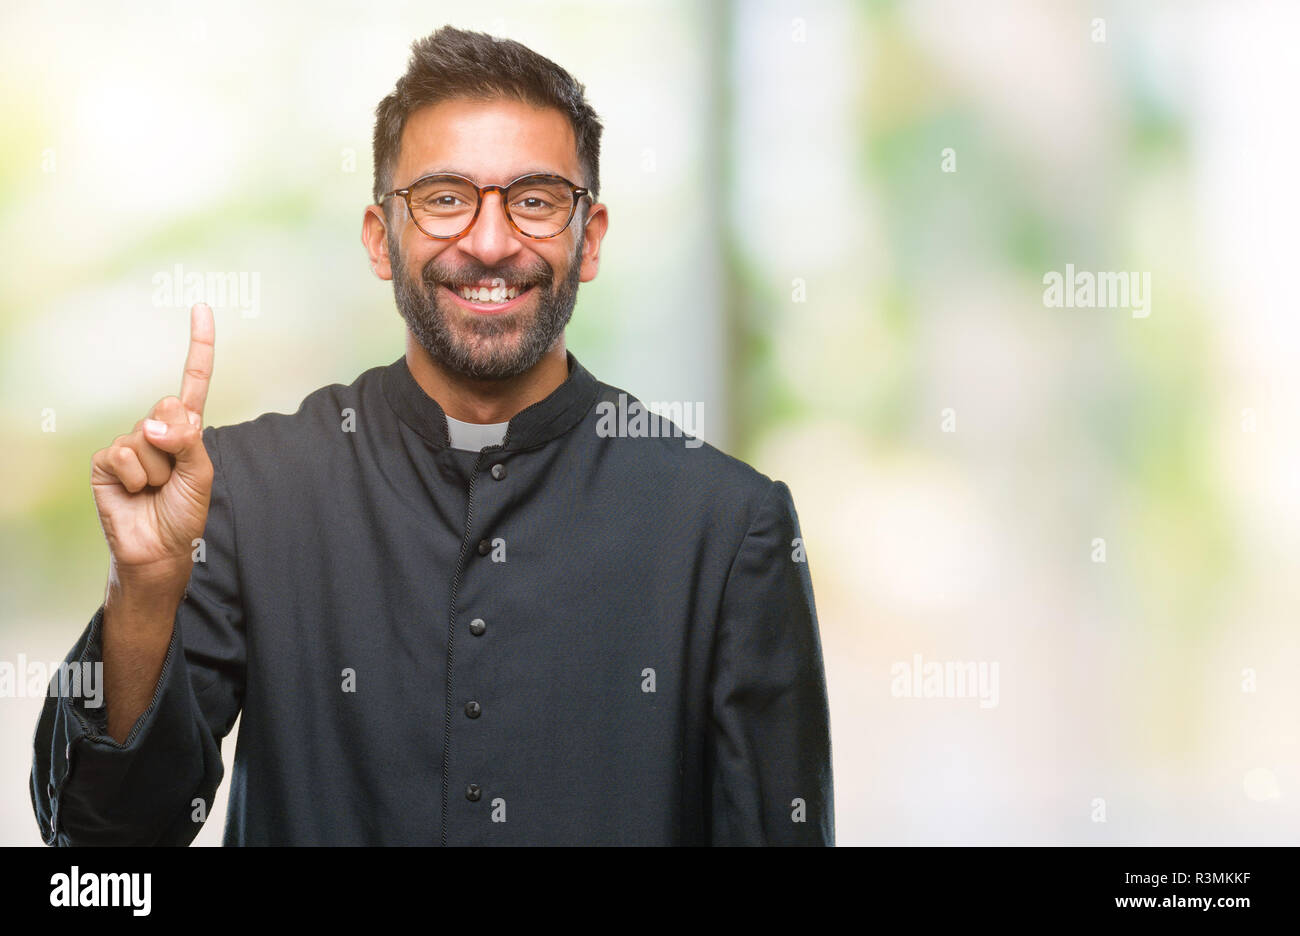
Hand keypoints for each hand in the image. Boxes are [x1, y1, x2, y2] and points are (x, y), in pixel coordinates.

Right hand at [91, 303, 214, 588]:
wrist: (158, 548)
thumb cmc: (184, 511)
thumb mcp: (201, 473)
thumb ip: (187, 442)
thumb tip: (153, 424)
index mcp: (185, 428)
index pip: (193, 380)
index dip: (199, 345)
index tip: (201, 307)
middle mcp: (156, 428)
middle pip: (169, 408)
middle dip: (177, 444)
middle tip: (174, 476)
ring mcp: (128, 442)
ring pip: (147, 438)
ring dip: (158, 470)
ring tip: (156, 490)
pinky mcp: (103, 460)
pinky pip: (123, 455)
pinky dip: (135, 478)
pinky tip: (134, 492)